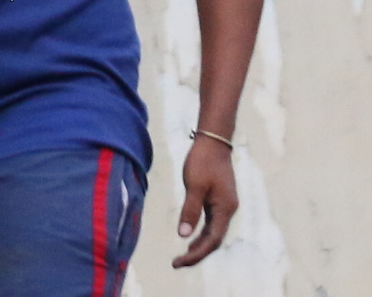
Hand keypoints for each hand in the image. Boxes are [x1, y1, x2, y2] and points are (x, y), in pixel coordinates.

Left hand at [175, 133, 238, 265]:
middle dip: (197, 254)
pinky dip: (202, 233)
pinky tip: (191, 236)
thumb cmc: (202, 161)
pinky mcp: (219, 200)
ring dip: (199, 245)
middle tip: (177, 263)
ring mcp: (225, 205)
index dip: (196, 254)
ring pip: (214, 233)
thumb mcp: (194, 185)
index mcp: (224, 209)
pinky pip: (212, 223)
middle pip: (214, 240)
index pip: (212, 241)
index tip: (179, 262)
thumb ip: (190, 210)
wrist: (213, 142)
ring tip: (183, 256)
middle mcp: (228, 211)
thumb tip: (183, 235)